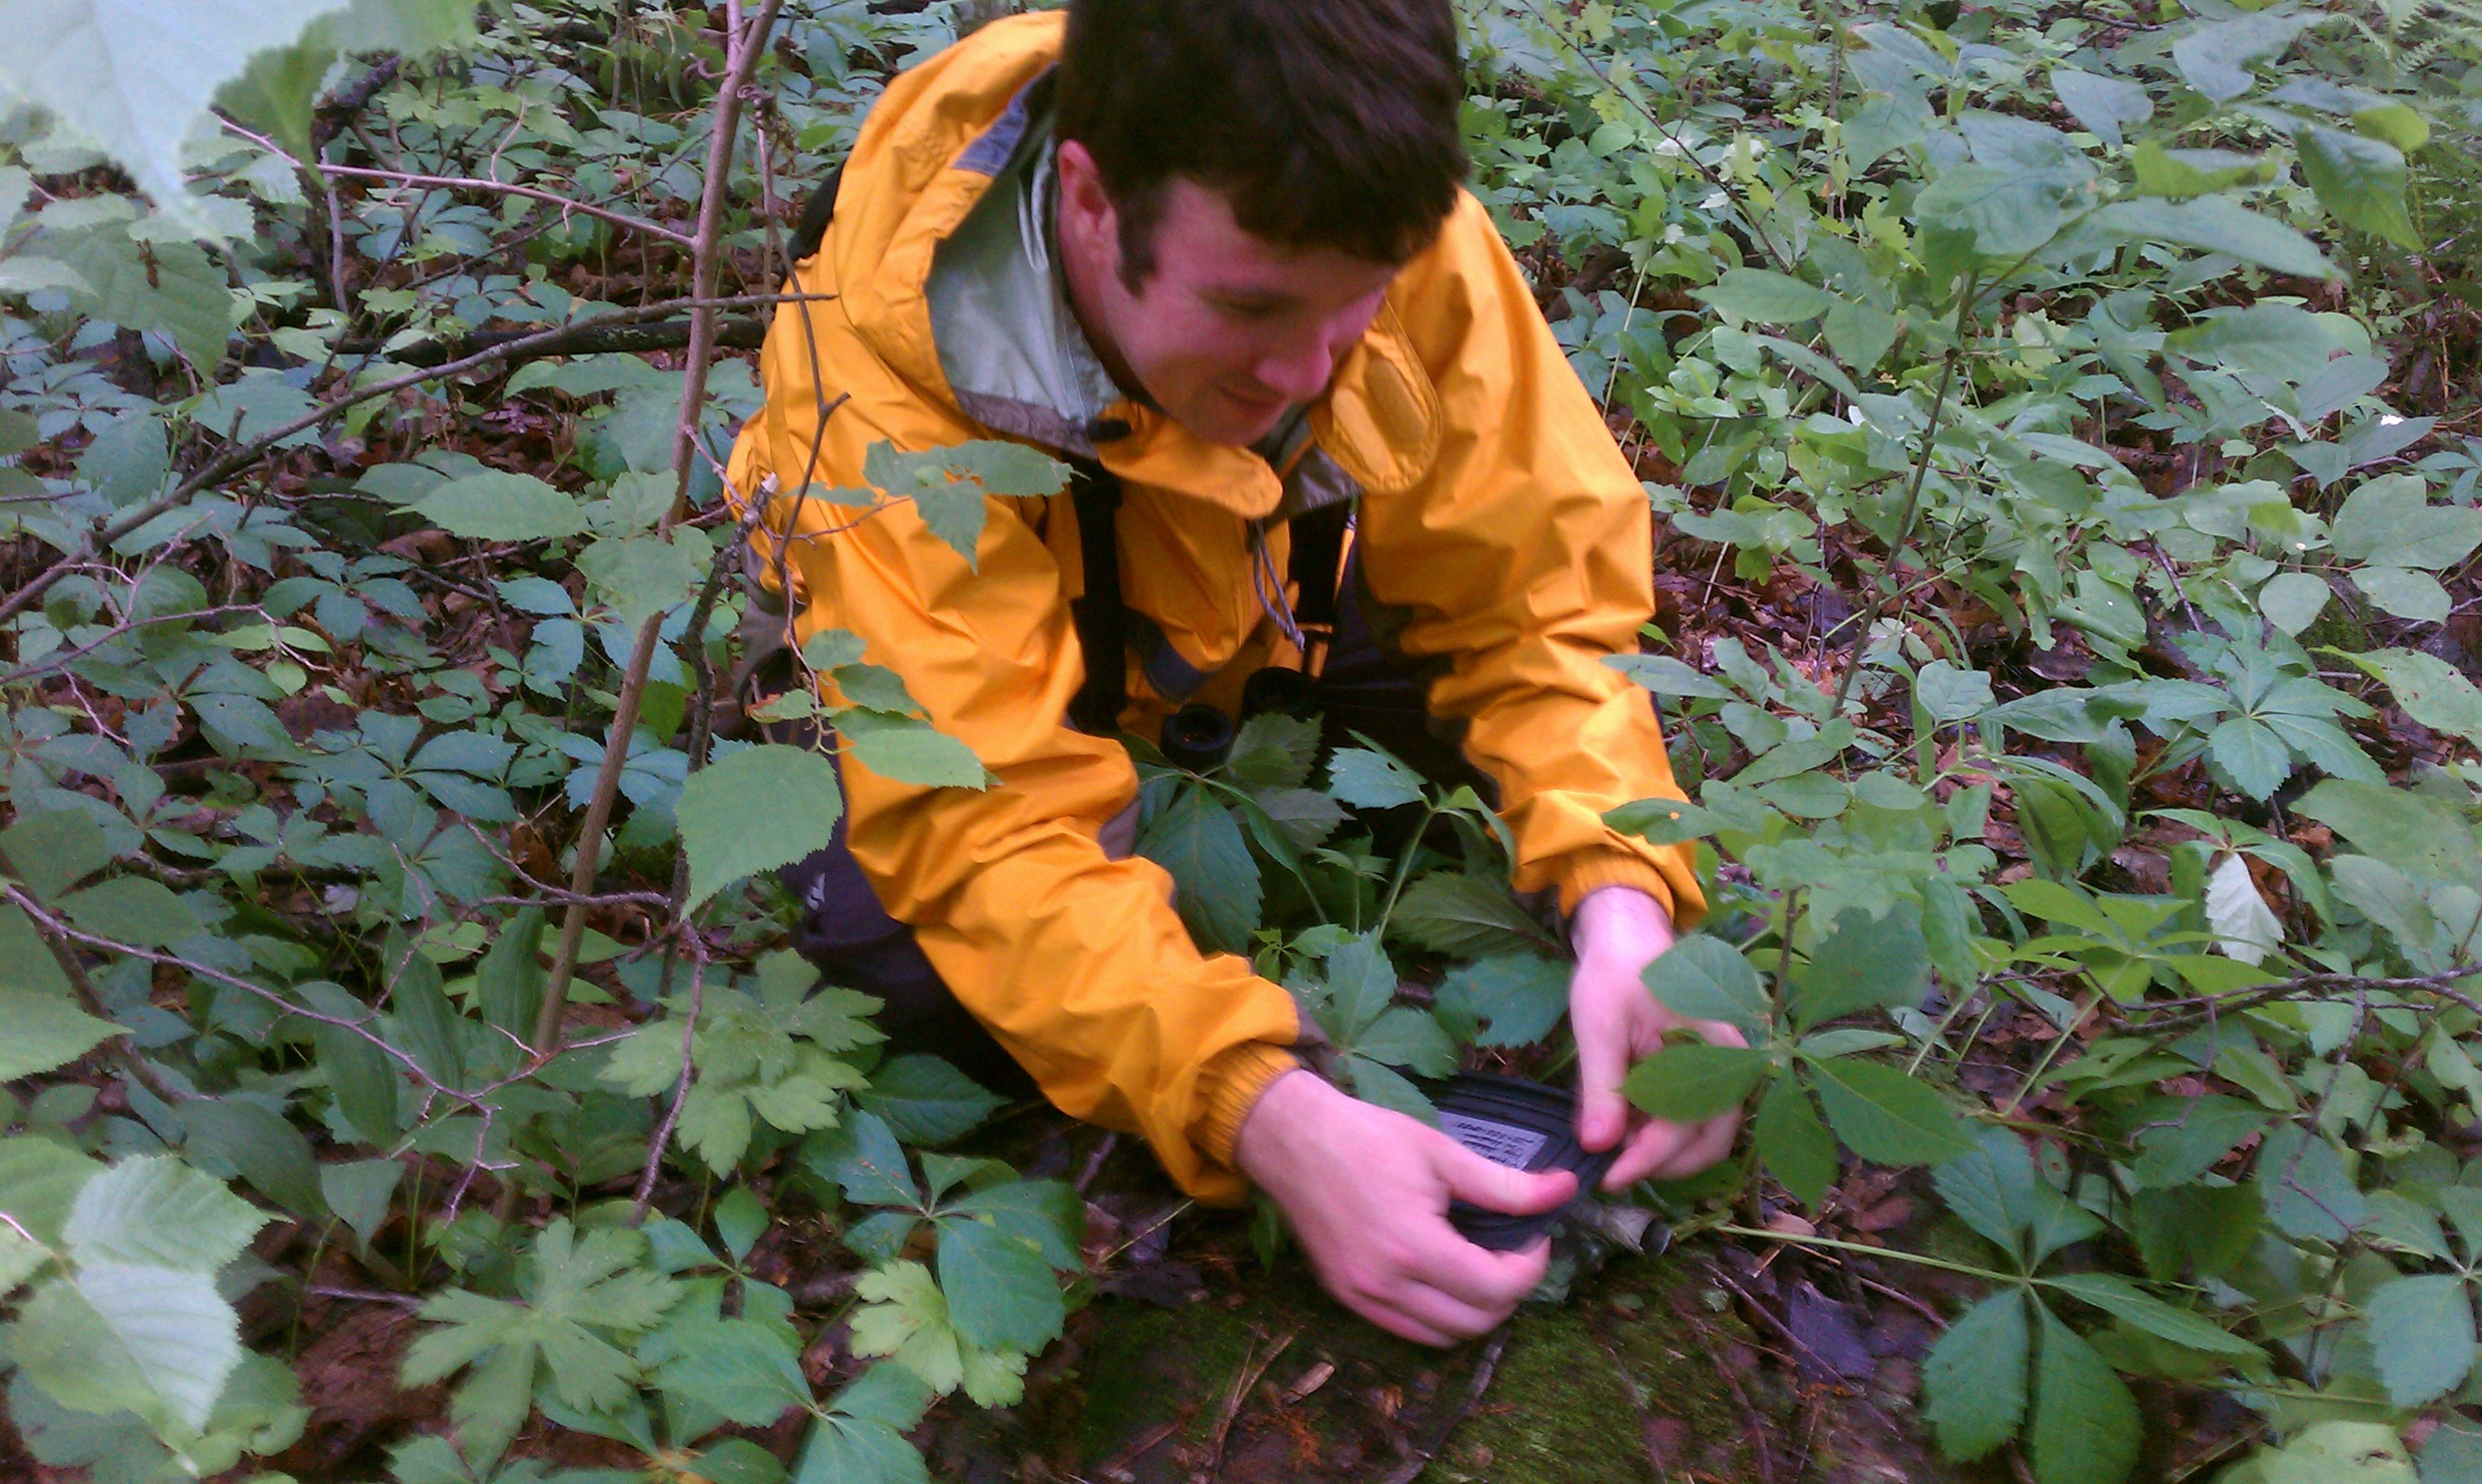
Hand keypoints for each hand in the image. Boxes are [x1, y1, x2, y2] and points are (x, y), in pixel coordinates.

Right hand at [1232, 1069, 1574, 1345]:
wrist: (1291, 1139)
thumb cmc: (1366, 1137)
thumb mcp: (1441, 1152)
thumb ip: (1505, 1184)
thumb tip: (1564, 1190)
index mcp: (1413, 1246)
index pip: (1496, 1289)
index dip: (1530, 1267)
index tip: (1535, 1235)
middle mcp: (1385, 1285)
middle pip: (1475, 1323)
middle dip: (1508, 1292)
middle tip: (1513, 1251)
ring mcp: (1362, 1297)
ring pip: (1442, 1337)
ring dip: (1475, 1311)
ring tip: (1481, 1266)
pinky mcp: (1346, 1297)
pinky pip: (1407, 1329)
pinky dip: (1438, 1316)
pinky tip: (1445, 1276)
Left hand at [1570, 886, 1745, 1188]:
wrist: (1627, 938)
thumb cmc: (1615, 974)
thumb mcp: (1599, 1025)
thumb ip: (1600, 1086)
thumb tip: (1597, 1146)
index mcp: (1712, 1048)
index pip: (1684, 1126)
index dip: (1645, 1160)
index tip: (1607, 1176)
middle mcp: (1727, 1064)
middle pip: (1711, 1142)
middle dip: (1665, 1164)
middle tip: (1614, 1169)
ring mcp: (1718, 1070)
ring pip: (1704, 1134)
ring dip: (1664, 1152)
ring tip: (1616, 1146)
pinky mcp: (1702, 1074)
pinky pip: (1692, 1117)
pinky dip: (1662, 1133)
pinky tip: (1624, 1126)